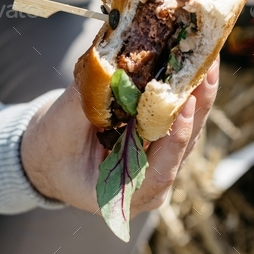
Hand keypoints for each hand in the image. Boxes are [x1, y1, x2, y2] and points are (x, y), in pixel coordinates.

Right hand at [21, 60, 219, 215]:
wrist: (46, 156)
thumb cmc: (50, 151)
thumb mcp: (61, 127)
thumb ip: (87, 100)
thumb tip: (108, 62)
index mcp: (123, 195)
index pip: (160, 171)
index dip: (176, 139)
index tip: (186, 104)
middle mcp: (149, 184)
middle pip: (183, 145)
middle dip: (198, 104)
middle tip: (207, 66)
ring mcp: (159, 164)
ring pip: (187, 129)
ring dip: (197, 93)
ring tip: (206, 57)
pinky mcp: (160, 143)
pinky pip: (178, 117)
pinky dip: (185, 91)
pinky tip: (192, 63)